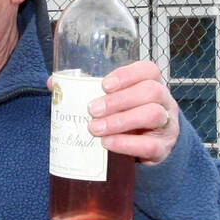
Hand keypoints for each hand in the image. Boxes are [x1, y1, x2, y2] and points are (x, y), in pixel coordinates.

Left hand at [50, 61, 179, 165]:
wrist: (150, 148)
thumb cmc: (128, 116)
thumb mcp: (115, 101)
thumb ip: (88, 90)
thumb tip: (53, 83)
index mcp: (152, 84)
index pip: (149, 70)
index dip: (128, 74)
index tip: (104, 84)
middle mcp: (164, 101)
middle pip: (151, 91)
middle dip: (119, 100)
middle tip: (92, 110)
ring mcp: (167, 125)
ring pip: (153, 115)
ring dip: (121, 121)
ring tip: (96, 128)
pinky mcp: (162, 148)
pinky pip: (151, 145)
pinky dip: (127, 144)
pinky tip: (108, 144)